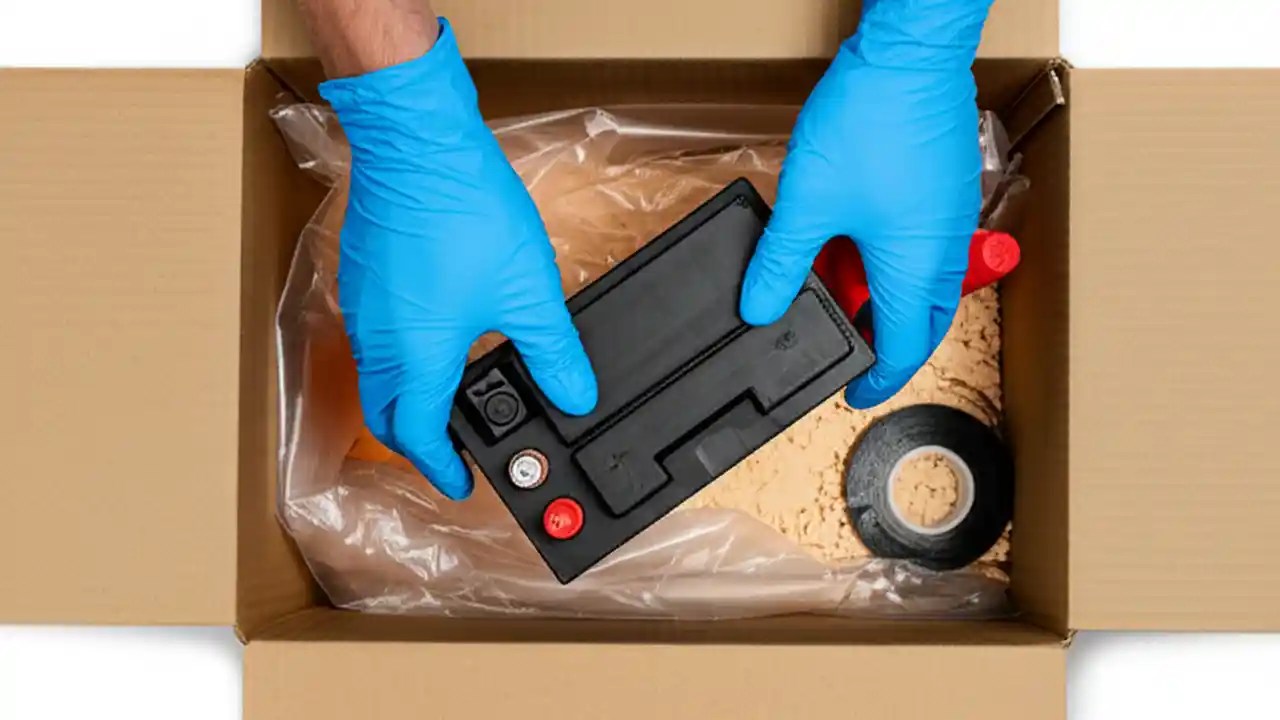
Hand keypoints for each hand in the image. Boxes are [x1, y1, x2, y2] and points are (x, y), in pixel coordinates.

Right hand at [320, 20, 596, 498]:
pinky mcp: (362, 275)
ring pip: (378, 376)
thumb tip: (576, 394)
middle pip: (386, 414)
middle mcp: (379, 339)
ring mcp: (363, 306)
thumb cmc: (466, 212)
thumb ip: (554, 353)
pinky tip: (435, 336)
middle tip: (451, 449)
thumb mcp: (529, 292)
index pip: (418, 435)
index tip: (461, 483)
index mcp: (416, 356)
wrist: (418, 144)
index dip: (441, 467)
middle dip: (417, 441)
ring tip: (451, 395)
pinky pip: (374, 337)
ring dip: (408, 397)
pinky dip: (400, 357)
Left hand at [740, 0, 993, 407]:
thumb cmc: (870, 124)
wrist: (909, 56)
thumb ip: (780, 263)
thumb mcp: (806, 204)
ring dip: (884, 294)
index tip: (855, 396)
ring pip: (922, 281)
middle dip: (888, 341)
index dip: (876, 380)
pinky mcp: (944, 188)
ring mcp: (949, 218)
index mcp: (915, 271)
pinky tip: (852, 239)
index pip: (903, 350)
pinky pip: (923, 244)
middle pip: (922, 321)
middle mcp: (943, 252)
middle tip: (851, 349)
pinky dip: (892, 259)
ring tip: (835, 287)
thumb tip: (758, 306)